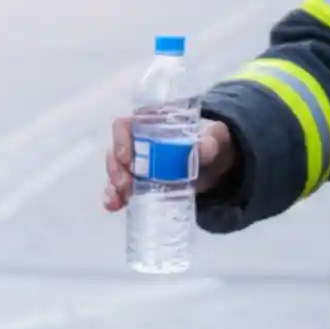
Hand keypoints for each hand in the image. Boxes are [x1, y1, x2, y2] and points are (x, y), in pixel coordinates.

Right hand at [102, 117, 238, 211]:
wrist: (216, 165)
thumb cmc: (211, 141)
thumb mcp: (214, 138)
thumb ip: (210, 141)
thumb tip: (203, 147)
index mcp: (150, 122)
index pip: (124, 126)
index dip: (120, 140)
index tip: (126, 158)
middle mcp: (137, 140)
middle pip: (116, 151)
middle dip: (116, 169)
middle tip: (125, 184)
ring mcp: (136, 163)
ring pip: (116, 171)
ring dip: (113, 185)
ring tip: (118, 200)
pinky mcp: (139, 182)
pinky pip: (121, 188)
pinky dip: (115, 197)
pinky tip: (114, 206)